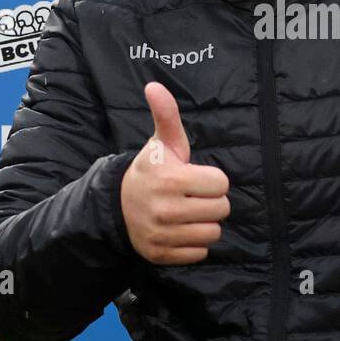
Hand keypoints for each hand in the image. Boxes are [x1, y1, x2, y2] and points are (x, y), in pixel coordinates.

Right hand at [120, 81, 230, 264]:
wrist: (118, 206)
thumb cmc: (151, 170)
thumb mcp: (161, 143)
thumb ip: (166, 115)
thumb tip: (154, 86)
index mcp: (170, 179)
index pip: (221, 184)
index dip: (212, 180)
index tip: (194, 177)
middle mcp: (166, 210)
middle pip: (221, 209)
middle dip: (211, 201)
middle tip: (192, 195)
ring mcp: (163, 235)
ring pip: (213, 233)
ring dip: (205, 223)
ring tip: (188, 212)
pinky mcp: (162, 255)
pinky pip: (200, 253)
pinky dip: (194, 243)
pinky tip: (180, 230)